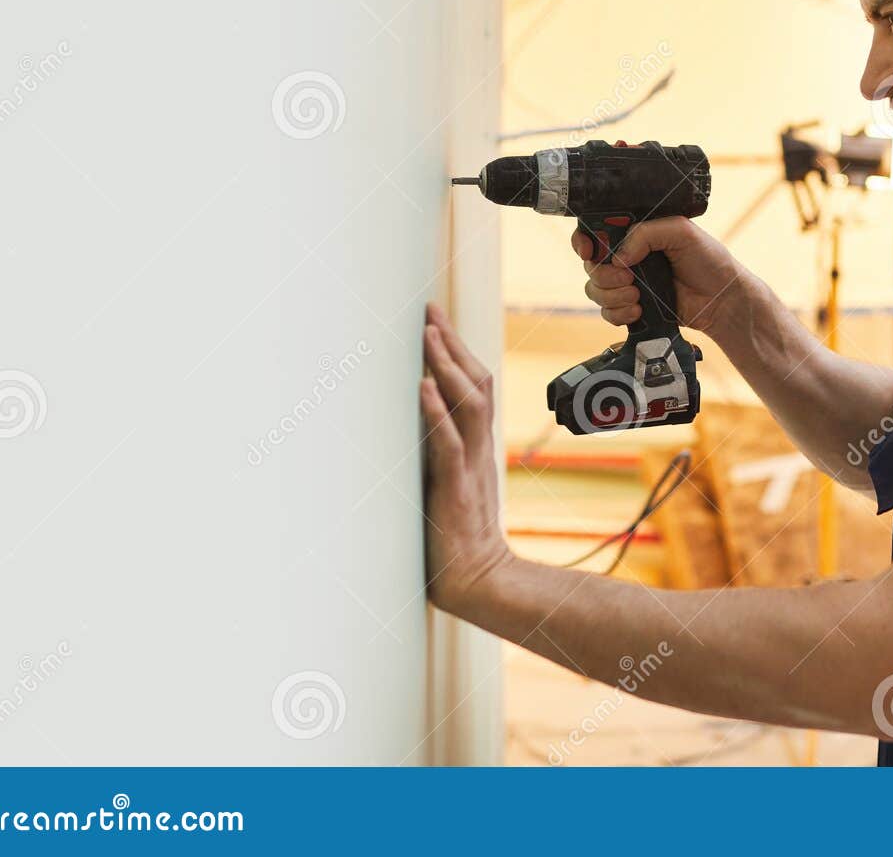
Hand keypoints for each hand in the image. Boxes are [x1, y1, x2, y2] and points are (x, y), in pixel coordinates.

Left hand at [420, 302, 512, 616]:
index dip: (456, 350)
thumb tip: (412, 427)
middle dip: (451, 344)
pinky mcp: (456, 490)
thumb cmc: (456, 541)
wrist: (480, 581)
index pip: (475, 386)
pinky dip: (437, 414)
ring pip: (467, 405)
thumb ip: (439, 457)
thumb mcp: (449, 486)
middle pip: (475, 383)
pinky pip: (450, 445)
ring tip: (428, 336)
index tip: (434, 319)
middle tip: (429, 311)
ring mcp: (470, 468)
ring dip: (447, 367)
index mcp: (477, 447)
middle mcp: (478, 449)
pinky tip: (425, 390)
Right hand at [572, 216, 745, 336]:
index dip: (585, 241)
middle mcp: (629, 257)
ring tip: (637, 296)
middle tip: (629, 278)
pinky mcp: (632, 308)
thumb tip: (619, 257)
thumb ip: (646, 234)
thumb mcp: (681, 232)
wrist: (722, 300)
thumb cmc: (709, 260)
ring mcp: (629, 283)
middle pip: (591, 264)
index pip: (596, 232)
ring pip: (595, 289)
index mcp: (637, 233)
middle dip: (604, 274)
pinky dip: (617, 313)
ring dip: (612, 295)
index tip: (589, 251)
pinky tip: (638, 311)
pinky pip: (607, 312)